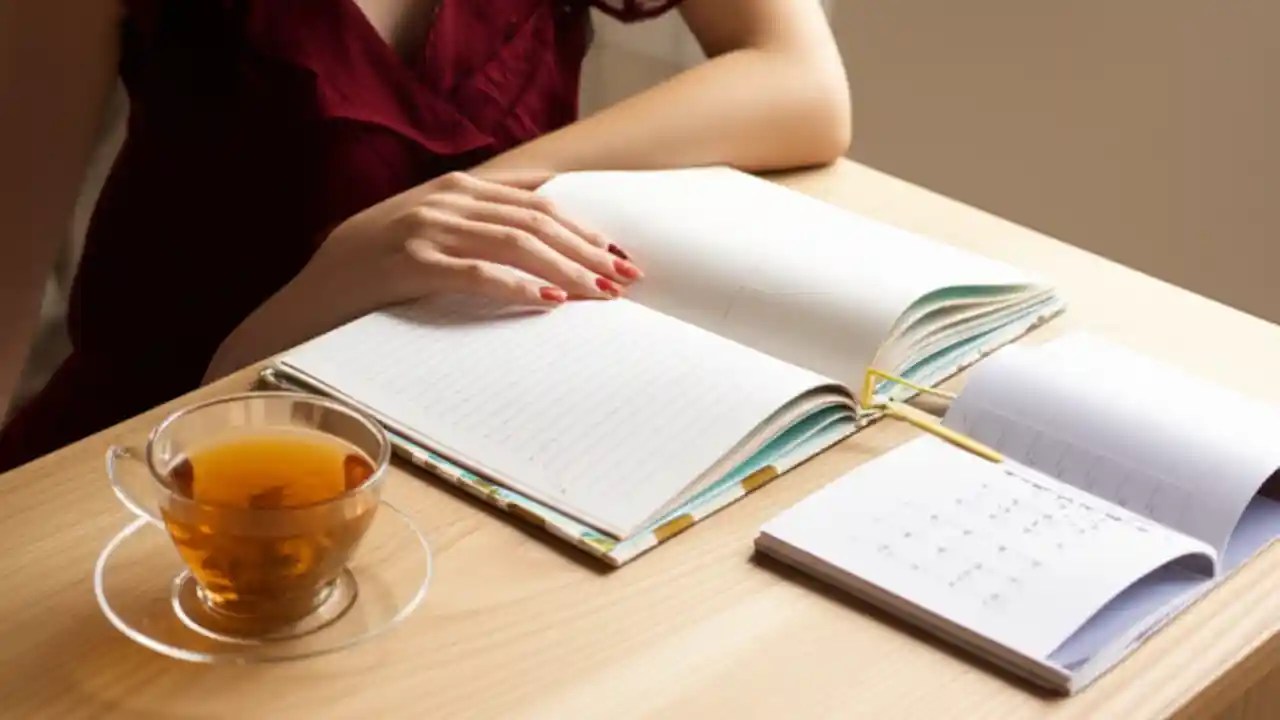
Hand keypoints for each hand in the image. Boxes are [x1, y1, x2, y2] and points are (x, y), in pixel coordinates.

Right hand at [302, 168, 641, 311]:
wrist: (315, 290)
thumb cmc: (380, 264)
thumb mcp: (433, 230)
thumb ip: (481, 227)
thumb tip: (546, 248)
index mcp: (458, 187)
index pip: (538, 202)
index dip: (583, 227)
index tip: (619, 253)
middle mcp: (448, 200)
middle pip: (536, 221)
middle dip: (587, 250)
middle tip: (625, 278)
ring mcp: (428, 229)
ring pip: (515, 243)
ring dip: (565, 268)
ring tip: (600, 293)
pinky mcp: (410, 263)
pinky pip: (476, 273)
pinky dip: (516, 287)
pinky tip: (547, 301)